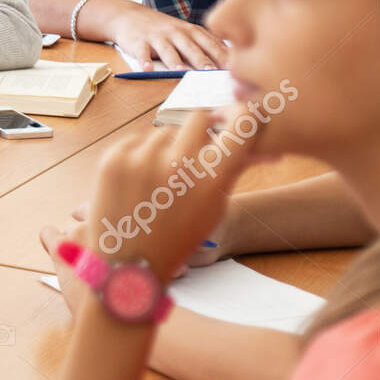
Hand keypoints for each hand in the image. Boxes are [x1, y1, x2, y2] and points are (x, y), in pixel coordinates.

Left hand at [84, 111, 258, 277]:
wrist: (129, 264)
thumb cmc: (178, 237)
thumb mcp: (214, 208)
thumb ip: (231, 169)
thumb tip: (265, 142)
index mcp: (212, 178)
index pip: (242, 122)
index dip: (241, 115)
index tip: (235, 116)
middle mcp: (178, 164)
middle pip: (198, 118)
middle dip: (200, 129)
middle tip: (194, 147)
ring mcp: (142, 159)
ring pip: (164, 132)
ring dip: (166, 148)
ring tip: (160, 182)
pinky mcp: (114, 159)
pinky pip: (135, 140)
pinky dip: (139, 155)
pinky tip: (138, 183)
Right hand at [100, 0, 226, 70]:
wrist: (130, 15)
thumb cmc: (163, 28)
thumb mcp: (185, 31)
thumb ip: (205, 43)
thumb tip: (231, 61)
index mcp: (190, 31)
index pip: (209, 43)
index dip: (222, 55)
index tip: (234, 68)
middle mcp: (175, 32)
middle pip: (191, 48)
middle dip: (202, 60)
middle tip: (213, 73)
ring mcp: (156, 37)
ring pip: (167, 50)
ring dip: (174, 61)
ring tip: (181, 72)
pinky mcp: (138, 42)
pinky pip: (141, 52)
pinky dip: (144, 61)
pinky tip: (147, 70)